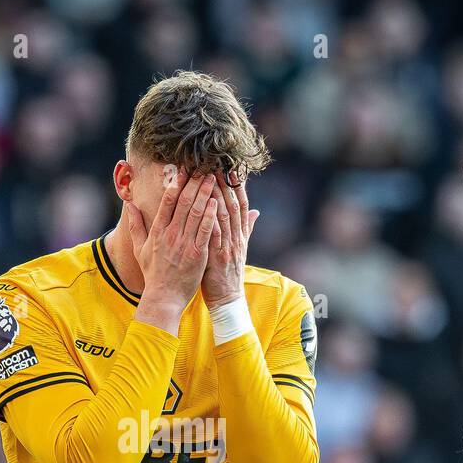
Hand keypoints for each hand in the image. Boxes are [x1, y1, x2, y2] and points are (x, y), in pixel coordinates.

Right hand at [127, 170, 218, 329]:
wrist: (163, 297)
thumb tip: (129, 204)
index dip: (176, 183)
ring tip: (212, 178)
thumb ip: (134, 225)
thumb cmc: (153, 273)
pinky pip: (205, 230)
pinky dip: (210, 215)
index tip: (183, 169)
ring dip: (204, 193)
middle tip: (203, 167)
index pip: (167, 201)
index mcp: (158, 231)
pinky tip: (216, 202)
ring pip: (195, 212)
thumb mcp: (139, 248)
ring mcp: (184, 244)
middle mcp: (171, 234)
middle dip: (194, 183)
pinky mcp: (197, 254)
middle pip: (183, 202)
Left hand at [201, 170, 258, 308]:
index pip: (241, 205)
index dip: (237, 186)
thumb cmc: (227, 273)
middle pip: (233, 206)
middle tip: (219, 164)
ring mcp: (228, 247)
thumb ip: (246, 229)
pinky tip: (206, 205)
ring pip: (225, 217)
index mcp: (240, 235)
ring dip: (218, 196)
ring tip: (211, 177)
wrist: (227, 298)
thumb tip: (256, 211)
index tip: (232, 168)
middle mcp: (236, 238)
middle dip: (226, 185)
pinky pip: (215, 235)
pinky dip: (211, 219)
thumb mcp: (239, 249)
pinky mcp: (218, 257)